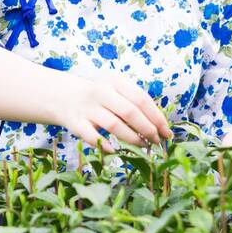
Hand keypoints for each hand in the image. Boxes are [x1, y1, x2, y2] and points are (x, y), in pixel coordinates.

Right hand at [54, 72, 172, 153]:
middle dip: (147, 129)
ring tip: (144, 147)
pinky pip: (92, 136)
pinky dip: (105, 145)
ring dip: (132, 139)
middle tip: (157, 142)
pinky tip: (116, 151)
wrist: (64, 97)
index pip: (141, 99)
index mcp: (115, 81)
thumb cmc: (101, 98)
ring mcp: (87, 107)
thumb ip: (135, 103)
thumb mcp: (117, 91)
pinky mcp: (75, 122)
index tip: (167, 132)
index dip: (156, 117)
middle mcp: (101, 92)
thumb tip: (160, 126)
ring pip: (114, 125)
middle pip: (130, 112)